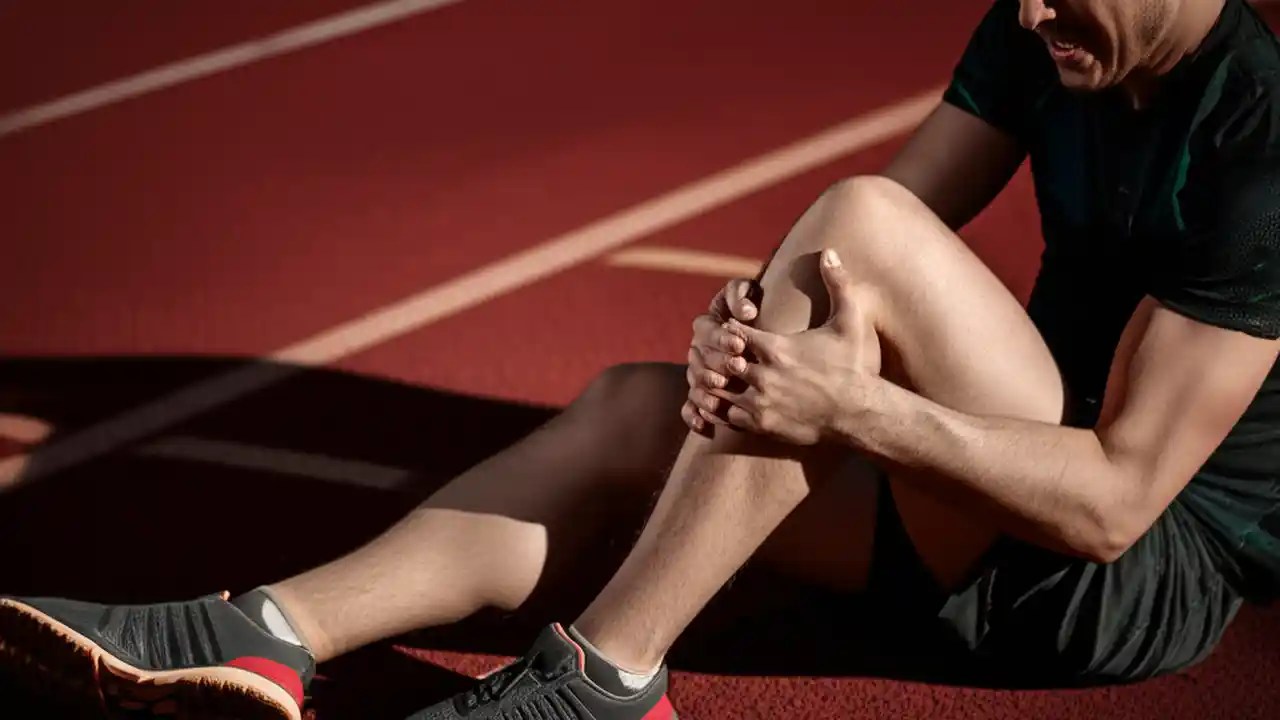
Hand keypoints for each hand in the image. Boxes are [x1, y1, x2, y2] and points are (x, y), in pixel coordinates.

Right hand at [682, 277, 761, 434]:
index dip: (720, 338)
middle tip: (735, 369)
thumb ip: (742, 296)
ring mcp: (700, 374)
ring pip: (694, 384)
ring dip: (704, 391)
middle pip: (699, 359)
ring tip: (721, 396)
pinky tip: (703, 425)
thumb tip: (744, 312)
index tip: (740, 344)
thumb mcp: (750, 296)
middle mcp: (700, 350)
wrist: (771, 345)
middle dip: (715, 365)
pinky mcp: (704, 396)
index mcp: (708, 325)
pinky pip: (691, 407)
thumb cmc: (759, 314)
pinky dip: (694, 416)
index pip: (706, 330)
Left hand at [709, 249, 879, 444]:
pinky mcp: (761, 425)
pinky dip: (722, 407)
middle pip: (719, 360)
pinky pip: (725, 415)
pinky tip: (730, 400)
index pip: (732, 331)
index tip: (736, 330)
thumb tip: (829, 250)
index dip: (729, 329)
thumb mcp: (850, 320)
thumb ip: (837, 283)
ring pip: (717, 389)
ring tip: (722, 376)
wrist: (860, 414)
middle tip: (722, 354)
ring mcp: (760, 402)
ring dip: (716, 381)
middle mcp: (764, 375)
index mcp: (777, 347)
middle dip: (717, 355)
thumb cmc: (854, 366)